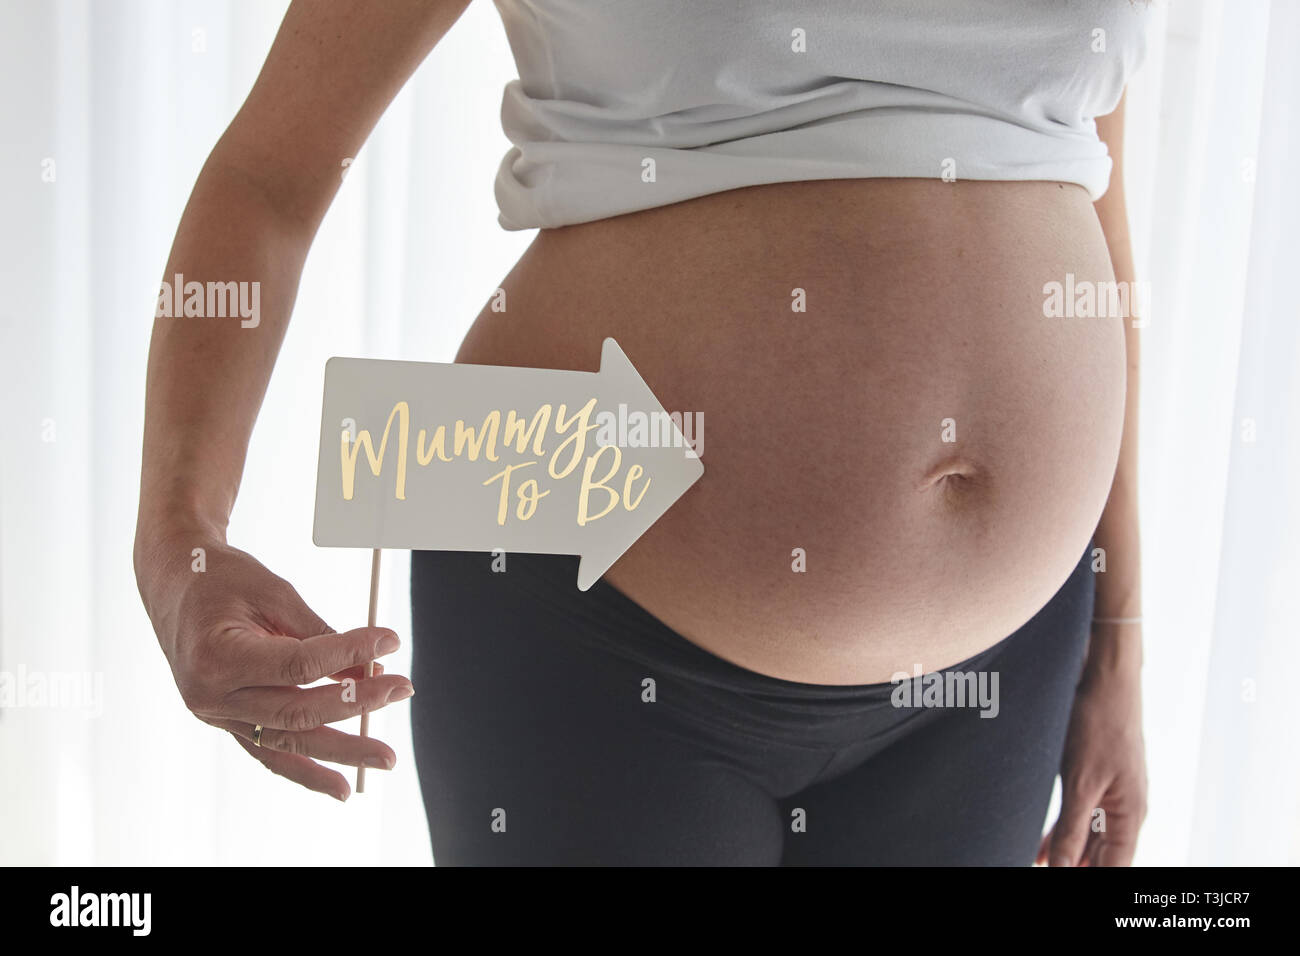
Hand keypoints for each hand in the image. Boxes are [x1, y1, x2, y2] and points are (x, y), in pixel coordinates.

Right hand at [135, 527, 413, 800]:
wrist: (174, 584)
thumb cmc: (221, 580)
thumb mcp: (272, 592)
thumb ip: (319, 632)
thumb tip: (367, 668)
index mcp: (217, 656)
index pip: (298, 664)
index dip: (348, 653)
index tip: (388, 640)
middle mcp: (211, 696)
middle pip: (298, 710)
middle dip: (356, 704)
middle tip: (400, 689)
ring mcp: (216, 716)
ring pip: (288, 741)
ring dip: (341, 750)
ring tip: (383, 757)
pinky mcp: (225, 722)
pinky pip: (269, 752)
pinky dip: (306, 770)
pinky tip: (340, 784)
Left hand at [1037, 624, 1147, 865]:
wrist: (1104, 678)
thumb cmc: (1100, 725)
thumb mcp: (1080, 781)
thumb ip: (1072, 829)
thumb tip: (1062, 870)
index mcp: (1130, 815)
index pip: (1115, 867)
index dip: (1091, 878)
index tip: (1060, 878)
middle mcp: (1125, 809)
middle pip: (1101, 856)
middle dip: (1076, 867)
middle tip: (1044, 870)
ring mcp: (1111, 794)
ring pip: (1088, 837)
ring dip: (1065, 853)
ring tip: (1035, 864)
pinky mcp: (1094, 778)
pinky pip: (1079, 816)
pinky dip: (1061, 832)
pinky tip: (1040, 847)